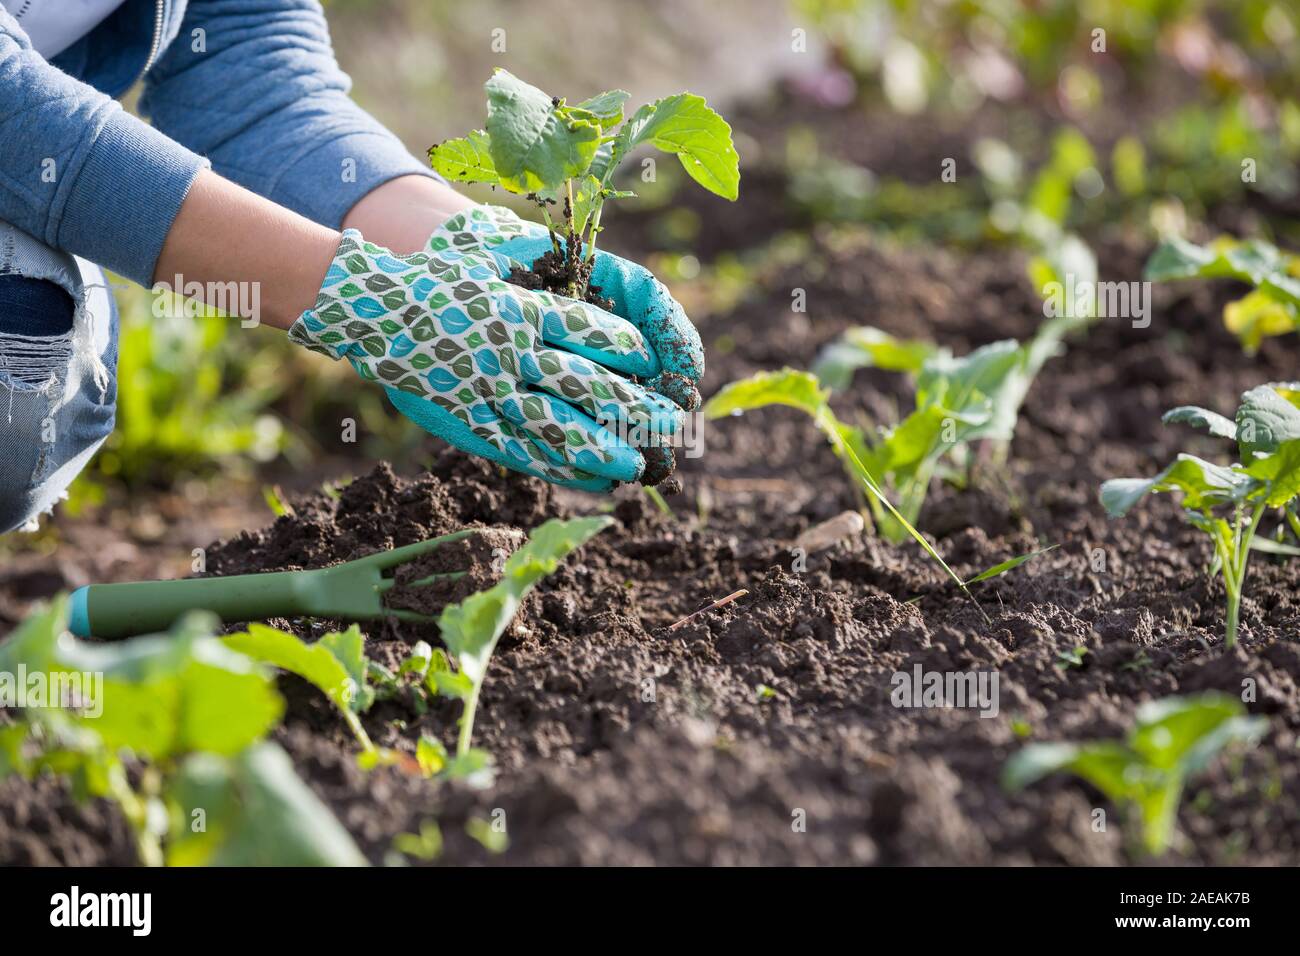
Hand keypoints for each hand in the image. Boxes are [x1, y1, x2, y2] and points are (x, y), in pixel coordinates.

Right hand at [288, 207, 688, 489]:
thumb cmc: (443, 280)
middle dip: (633, 408)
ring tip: (638, 464)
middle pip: (584, 386)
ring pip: (556, 427)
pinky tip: (595, 479)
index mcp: (517, 307)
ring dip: (603, 449)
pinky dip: (562, 467)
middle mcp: (506, 351)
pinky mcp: (468, 421)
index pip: (588, 329)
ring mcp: (485, 391)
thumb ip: (543, 290)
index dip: (627, 348)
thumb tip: (604, 319)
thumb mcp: (495, 266)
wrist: (373, 309)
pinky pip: (522, 451)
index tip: (655, 362)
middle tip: (670, 425)